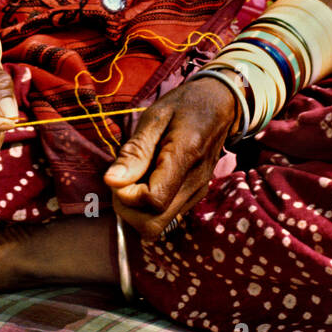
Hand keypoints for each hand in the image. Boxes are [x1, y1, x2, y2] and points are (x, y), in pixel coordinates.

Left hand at [103, 77, 236, 240]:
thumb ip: (134, 151)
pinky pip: (164, 216)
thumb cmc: (184, 105)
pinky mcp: (194, 197)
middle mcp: (195, 183)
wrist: (220, 106)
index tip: (122, 173)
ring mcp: (197, 194)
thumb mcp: (154, 118)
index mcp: (186, 156)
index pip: (153, 201)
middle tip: (124, 177)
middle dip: (127, 208)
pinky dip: (148, 206)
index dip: (128, 194)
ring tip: (137, 176)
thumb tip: (111, 181)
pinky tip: (148, 180)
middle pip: (153, 224)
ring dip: (136, 208)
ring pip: (157, 225)